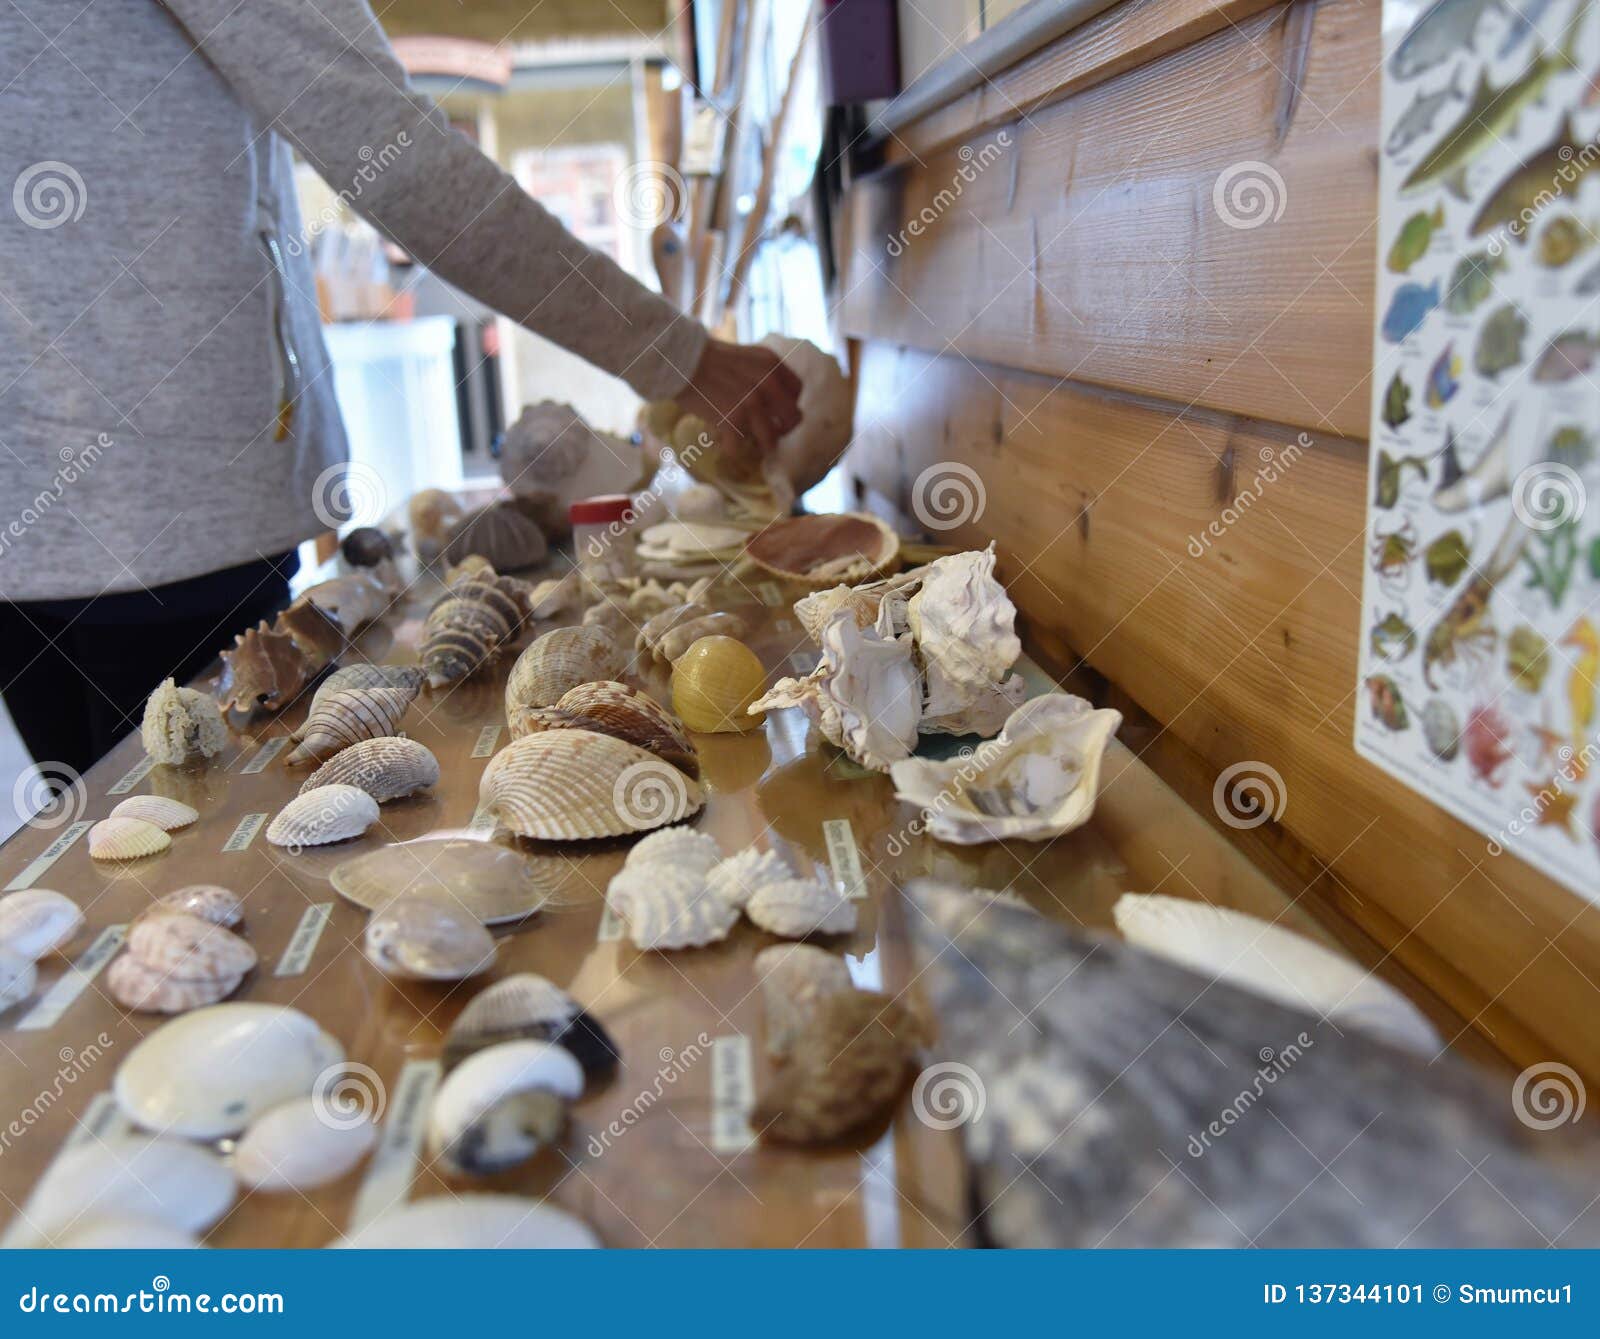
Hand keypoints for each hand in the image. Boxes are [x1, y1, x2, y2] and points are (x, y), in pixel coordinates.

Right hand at [676, 338, 802, 454]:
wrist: (679, 359)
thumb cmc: (705, 357)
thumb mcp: (745, 357)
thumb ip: (761, 374)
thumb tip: (769, 399)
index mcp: (772, 364)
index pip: (797, 392)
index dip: (789, 405)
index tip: (778, 413)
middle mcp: (768, 383)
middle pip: (793, 418)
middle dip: (782, 429)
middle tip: (769, 433)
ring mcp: (752, 403)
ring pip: (771, 440)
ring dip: (760, 446)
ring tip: (750, 445)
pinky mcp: (733, 420)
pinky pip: (738, 448)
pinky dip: (730, 449)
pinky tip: (723, 442)